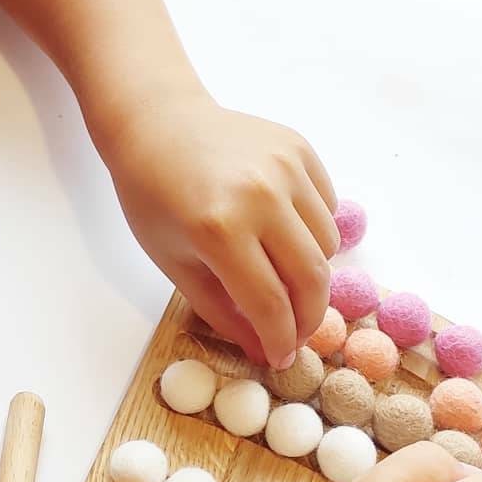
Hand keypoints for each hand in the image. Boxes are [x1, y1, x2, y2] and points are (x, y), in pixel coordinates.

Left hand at [96, 90, 338, 367]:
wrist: (157, 124)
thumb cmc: (153, 197)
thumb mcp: (175, 262)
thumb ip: (222, 311)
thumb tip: (262, 349)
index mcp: (219, 230)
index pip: (271, 304)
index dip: (280, 340)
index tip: (280, 358)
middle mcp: (261, 196)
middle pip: (312, 278)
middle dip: (309, 318)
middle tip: (296, 334)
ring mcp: (285, 167)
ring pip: (328, 244)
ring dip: (312, 273)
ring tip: (284, 279)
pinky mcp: (300, 148)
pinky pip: (328, 206)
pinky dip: (315, 232)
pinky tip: (285, 235)